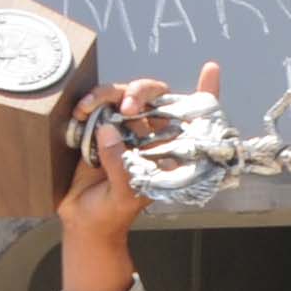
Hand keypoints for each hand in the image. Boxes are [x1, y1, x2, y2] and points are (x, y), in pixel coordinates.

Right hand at [56, 64, 216, 290]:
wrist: (82, 220)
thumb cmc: (112, 212)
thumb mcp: (125, 194)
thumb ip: (121, 165)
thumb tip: (108, 130)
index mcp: (165, 150)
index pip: (191, 119)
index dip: (204, 92)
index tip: (210, 70)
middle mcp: (148, 135)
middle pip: (154, 95)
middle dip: (141, 91)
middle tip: (125, 106)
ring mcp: (123, 128)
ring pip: (124, 94)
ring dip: (110, 93)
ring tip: (91, 106)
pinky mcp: (99, 126)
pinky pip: (99, 103)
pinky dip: (91, 101)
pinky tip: (81, 111)